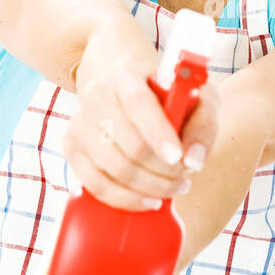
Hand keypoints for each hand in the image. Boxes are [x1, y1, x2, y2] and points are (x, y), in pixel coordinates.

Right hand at [64, 14, 220, 210]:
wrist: (125, 87)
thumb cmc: (167, 95)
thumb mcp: (196, 97)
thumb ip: (203, 125)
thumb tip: (193, 161)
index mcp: (125, 74)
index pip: (138, 103)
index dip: (158, 133)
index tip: (178, 158)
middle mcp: (96, 95)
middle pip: (129, 145)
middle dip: (164, 170)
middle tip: (186, 176)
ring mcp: (79, 122)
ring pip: (115, 169)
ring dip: (151, 187)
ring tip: (175, 186)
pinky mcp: (72, 147)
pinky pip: (96, 184)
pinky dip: (127, 199)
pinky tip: (150, 199)